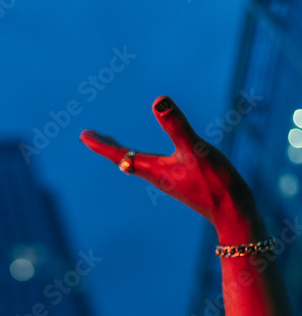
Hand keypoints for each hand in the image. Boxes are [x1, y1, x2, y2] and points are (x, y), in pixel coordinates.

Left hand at [80, 96, 256, 227]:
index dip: (101, 145)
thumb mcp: (195, 149)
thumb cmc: (214, 183)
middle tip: (89, 138)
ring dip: (123, 153)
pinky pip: (154, 167)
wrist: (233, 213)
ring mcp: (169, 180)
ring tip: (113, 145)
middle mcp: (157, 176)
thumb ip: (177, 125)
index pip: (120, 154)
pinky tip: (151, 157)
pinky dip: (143, 157)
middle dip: (107, 148)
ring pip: (138, 164)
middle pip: (124, 159)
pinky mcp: (182, 181)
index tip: (83, 135)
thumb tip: (158, 101)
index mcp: (154, 169)